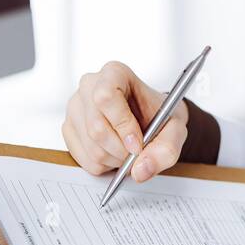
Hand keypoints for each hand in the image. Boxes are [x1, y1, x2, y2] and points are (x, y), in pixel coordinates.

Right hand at [61, 60, 188, 183]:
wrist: (152, 119)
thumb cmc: (161, 116)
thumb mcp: (175, 129)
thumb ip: (166, 149)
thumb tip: (140, 170)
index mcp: (115, 73)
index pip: (106, 96)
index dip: (122, 125)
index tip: (138, 144)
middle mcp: (89, 86)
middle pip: (96, 127)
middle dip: (121, 149)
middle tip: (138, 151)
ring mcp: (75, 107)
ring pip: (91, 146)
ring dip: (115, 159)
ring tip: (128, 149)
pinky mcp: (69, 128)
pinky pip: (83, 158)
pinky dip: (104, 164)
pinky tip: (115, 152)